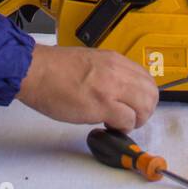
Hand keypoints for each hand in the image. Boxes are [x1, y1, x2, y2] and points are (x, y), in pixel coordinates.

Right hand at [15, 44, 157, 130]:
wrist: (36, 71)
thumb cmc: (54, 69)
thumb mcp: (90, 62)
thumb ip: (108, 73)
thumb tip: (118, 90)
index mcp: (114, 60)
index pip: (146, 78)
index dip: (143, 96)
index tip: (134, 104)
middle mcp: (117, 71)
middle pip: (151, 93)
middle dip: (145, 110)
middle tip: (131, 117)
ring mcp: (111, 88)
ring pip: (145, 107)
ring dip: (137, 120)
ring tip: (121, 123)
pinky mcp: (102, 105)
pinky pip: (127, 120)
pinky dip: (123, 127)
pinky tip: (109, 126)